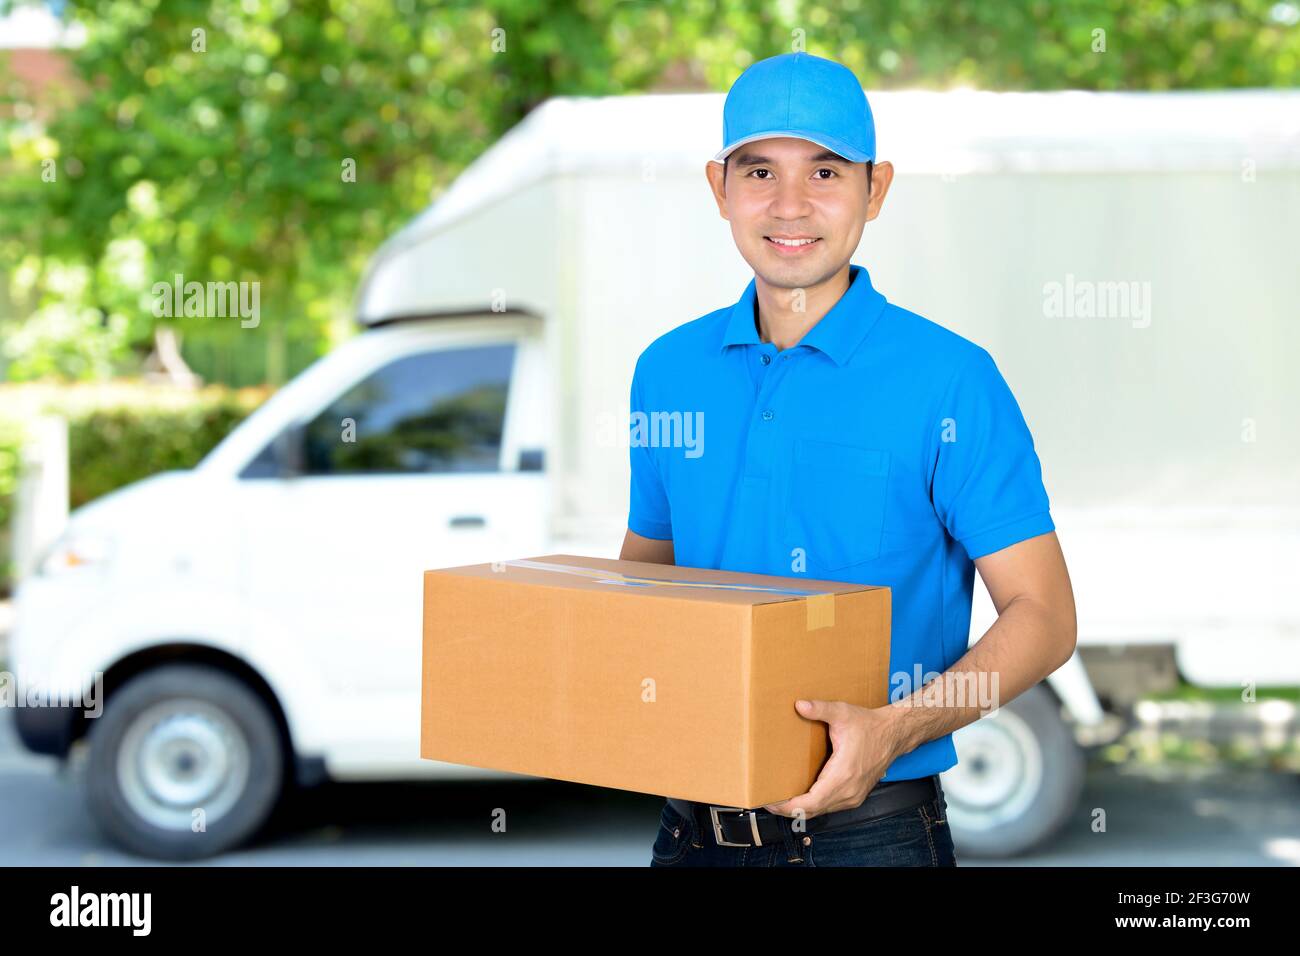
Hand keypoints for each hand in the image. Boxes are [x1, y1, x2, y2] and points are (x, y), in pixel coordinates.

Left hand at [762, 698, 901, 818]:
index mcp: (842, 775)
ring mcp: (853, 796)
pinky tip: (800, 797)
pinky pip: (829, 806)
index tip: (771, 803)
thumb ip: (820, 709)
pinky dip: (813, 805)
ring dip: (800, 809)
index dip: (788, 807)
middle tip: (767, 801)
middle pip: (812, 811)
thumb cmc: (869, 726)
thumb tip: (799, 705)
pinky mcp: (854, 796)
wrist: (893, 735)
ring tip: (779, 800)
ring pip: (821, 811)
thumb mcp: (842, 713)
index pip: (810, 802)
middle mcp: (848, 791)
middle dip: (788, 810)